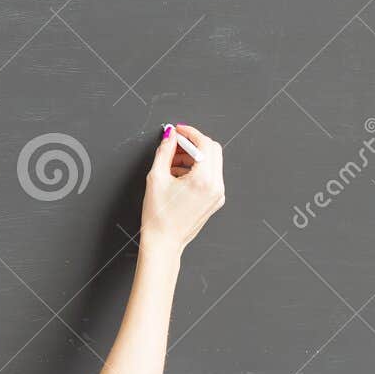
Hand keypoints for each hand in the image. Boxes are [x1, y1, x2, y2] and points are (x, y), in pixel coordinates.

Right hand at [141, 123, 224, 253]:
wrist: (163, 243)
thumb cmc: (159, 217)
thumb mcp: (156, 178)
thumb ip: (164, 151)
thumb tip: (170, 135)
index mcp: (204, 180)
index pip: (205, 143)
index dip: (190, 133)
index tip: (178, 131)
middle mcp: (216, 187)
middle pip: (213, 150)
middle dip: (193, 144)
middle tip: (175, 145)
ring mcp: (218, 195)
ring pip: (212, 162)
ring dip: (194, 157)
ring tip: (172, 163)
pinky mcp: (215, 201)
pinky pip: (210, 176)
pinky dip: (197, 170)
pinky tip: (178, 176)